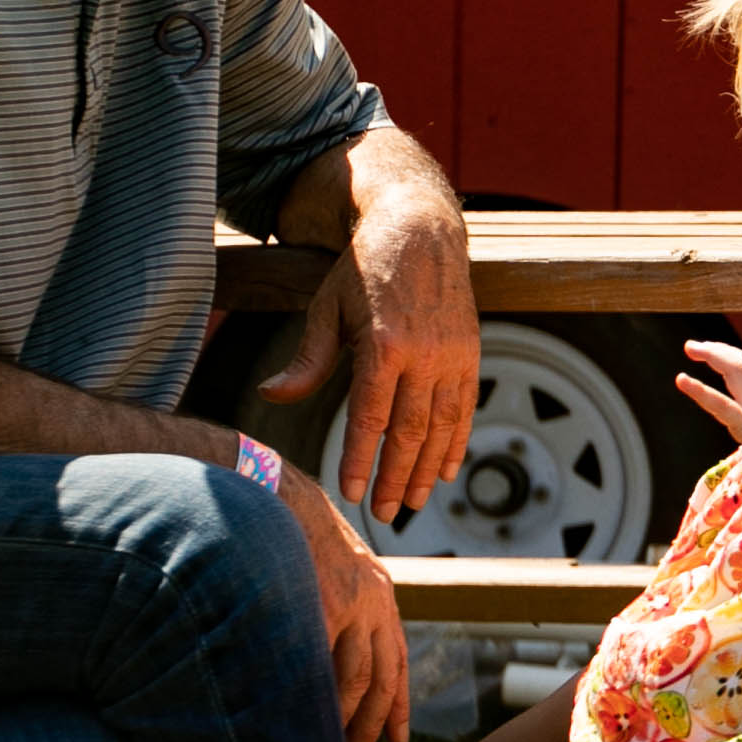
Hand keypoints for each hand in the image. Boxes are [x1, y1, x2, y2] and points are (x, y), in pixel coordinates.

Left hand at [261, 192, 476, 525]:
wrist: (420, 229)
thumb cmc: (364, 269)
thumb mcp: (327, 308)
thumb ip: (307, 360)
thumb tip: (270, 396)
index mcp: (383, 344)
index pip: (371, 418)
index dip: (360, 460)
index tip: (352, 493)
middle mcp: (424, 354)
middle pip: (410, 432)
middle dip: (395, 478)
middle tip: (383, 513)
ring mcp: (452, 355)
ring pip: (442, 426)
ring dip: (426, 470)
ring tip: (412, 502)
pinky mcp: (470, 353)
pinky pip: (465, 409)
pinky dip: (456, 443)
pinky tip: (444, 471)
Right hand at [272, 462, 411, 741]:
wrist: (272, 492)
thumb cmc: (289, 534)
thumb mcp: (330, 568)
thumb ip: (339, 607)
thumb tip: (326, 651)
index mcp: (377, 595)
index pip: (396, 661)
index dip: (399, 704)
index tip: (400, 740)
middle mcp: (373, 602)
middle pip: (383, 681)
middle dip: (373, 728)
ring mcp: (349, 606)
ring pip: (357, 683)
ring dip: (347, 725)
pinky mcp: (322, 607)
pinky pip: (322, 668)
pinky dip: (319, 701)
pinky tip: (309, 724)